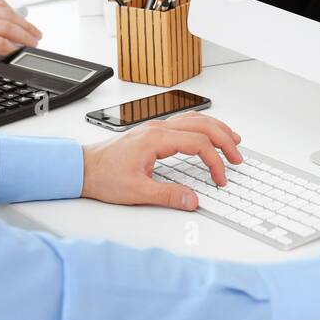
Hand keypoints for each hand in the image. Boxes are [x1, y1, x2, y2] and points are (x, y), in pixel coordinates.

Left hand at [81, 112, 242, 210]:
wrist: (82, 168)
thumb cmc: (103, 176)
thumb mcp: (136, 192)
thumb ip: (168, 196)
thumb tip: (192, 200)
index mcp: (155, 139)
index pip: (197, 143)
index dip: (214, 160)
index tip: (221, 178)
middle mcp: (157, 129)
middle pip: (201, 125)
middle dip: (223, 139)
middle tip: (237, 156)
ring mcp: (154, 128)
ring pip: (194, 119)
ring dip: (215, 129)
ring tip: (232, 140)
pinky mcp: (152, 133)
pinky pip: (184, 122)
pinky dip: (202, 127)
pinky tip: (207, 134)